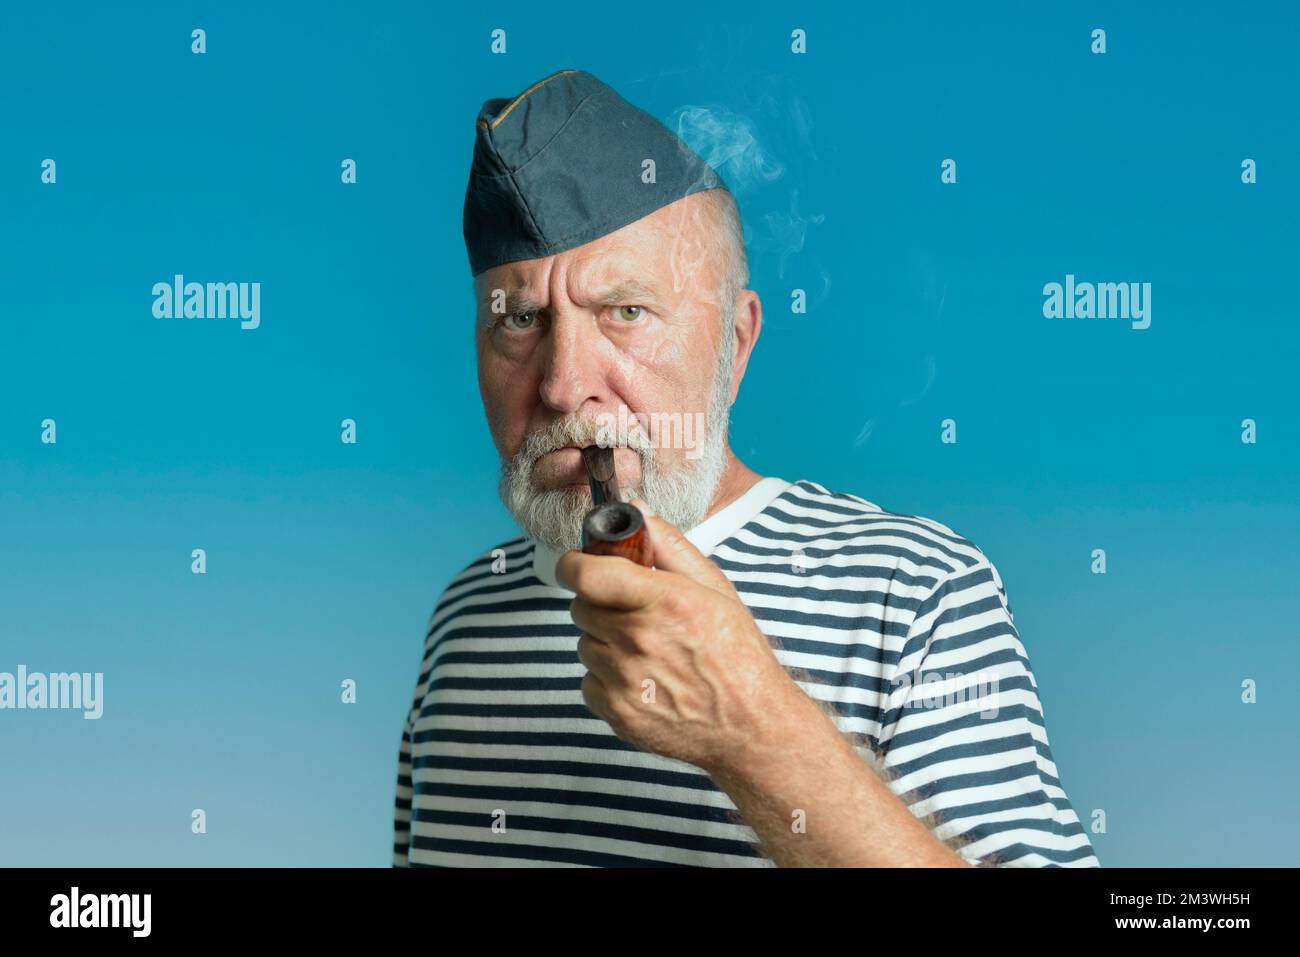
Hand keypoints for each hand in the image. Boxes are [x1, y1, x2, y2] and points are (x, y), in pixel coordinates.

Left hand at [554, 500, 800, 772]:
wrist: (751, 726)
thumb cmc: (738, 654)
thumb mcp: (714, 589)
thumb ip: (671, 547)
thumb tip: (637, 510)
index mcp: (663, 601)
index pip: (585, 574)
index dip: (573, 565)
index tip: (577, 566)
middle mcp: (638, 639)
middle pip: (581, 607)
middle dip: (599, 603)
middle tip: (632, 612)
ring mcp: (625, 680)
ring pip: (584, 644)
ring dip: (604, 642)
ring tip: (646, 650)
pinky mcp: (618, 713)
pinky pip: (589, 682)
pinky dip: (607, 679)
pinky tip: (642, 679)